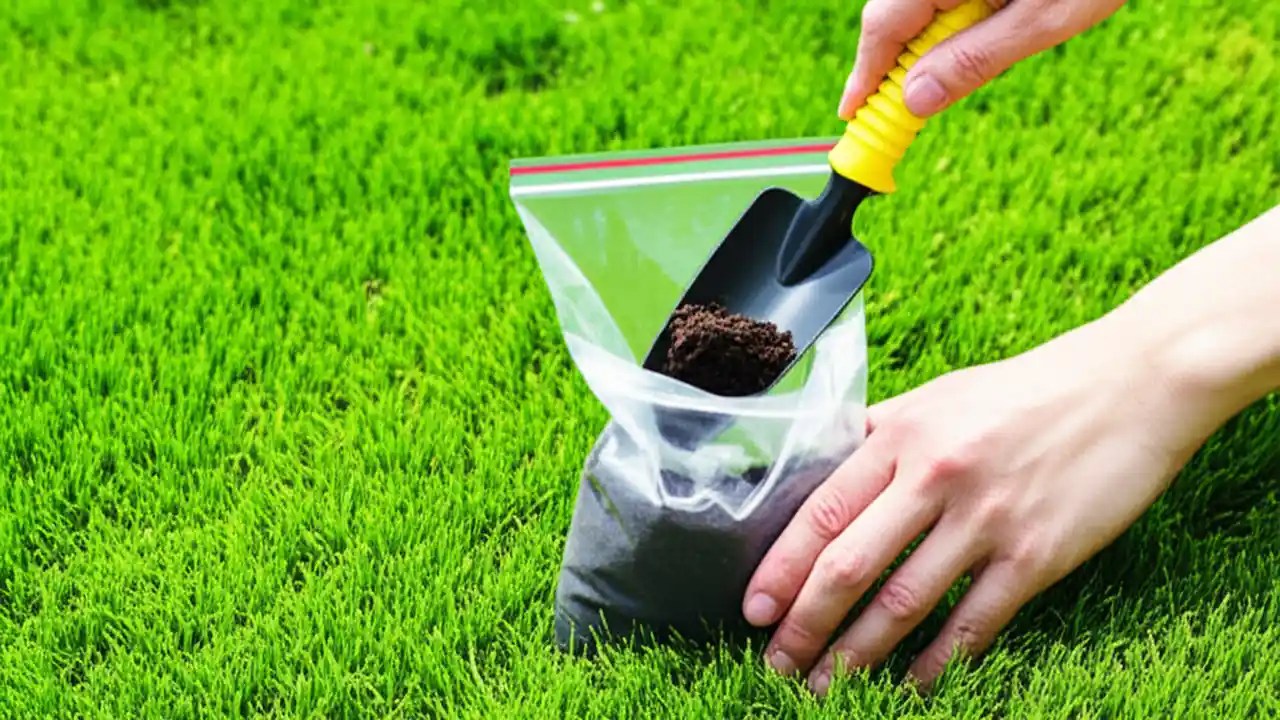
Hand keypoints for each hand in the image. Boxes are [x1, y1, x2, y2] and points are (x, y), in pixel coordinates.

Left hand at [740, 315, 1239, 692]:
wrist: (1131, 384)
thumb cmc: (1026, 391)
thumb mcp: (940, 398)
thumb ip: (881, 437)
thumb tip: (818, 471)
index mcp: (901, 434)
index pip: (820, 512)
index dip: (781, 568)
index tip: (753, 609)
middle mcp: (934, 476)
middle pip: (849, 566)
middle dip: (805, 625)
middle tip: (776, 662)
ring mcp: (986, 518)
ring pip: (903, 604)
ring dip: (856, 656)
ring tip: (824, 687)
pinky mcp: (1036, 554)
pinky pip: (973, 623)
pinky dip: (934, 663)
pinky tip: (906, 686)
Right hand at [839, 0, 1127, 119]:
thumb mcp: (1046, 16)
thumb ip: (976, 59)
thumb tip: (915, 100)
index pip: (882, 28)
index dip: (865, 76)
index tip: (853, 114)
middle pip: (893, 13)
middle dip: (897, 62)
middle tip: (904, 109)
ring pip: (917, 3)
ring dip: (930, 40)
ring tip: (953, 71)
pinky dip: (950, 16)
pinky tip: (986, 25)